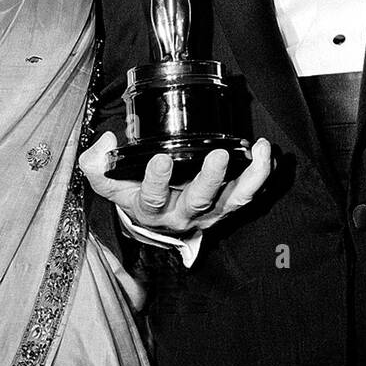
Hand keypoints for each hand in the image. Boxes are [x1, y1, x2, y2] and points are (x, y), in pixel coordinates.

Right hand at [78, 131, 272, 237]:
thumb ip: (98, 166)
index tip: (160, 159)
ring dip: (248, 178)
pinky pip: (251, 193)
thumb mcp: (110, 184)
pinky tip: (267, 152)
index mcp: (152, 210)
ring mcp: (210, 212)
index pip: (152, 198)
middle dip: (210, 179)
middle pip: (199, 200)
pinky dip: (262, 174)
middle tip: (218, 156)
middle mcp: (184, 214)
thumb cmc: (135, 194)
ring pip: (233, 200)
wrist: (158, 222)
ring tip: (256, 151)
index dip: (156, 180)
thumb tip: (105, 142)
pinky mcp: (229, 206)